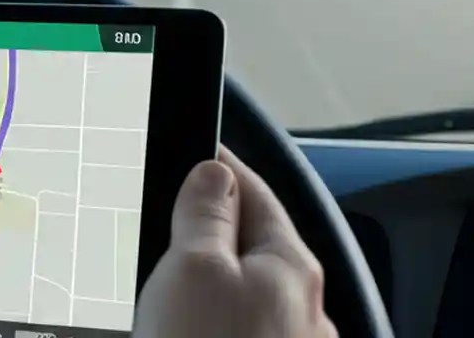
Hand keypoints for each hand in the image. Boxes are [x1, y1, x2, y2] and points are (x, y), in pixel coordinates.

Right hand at [133, 147, 336, 337]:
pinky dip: (214, 315)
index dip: (222, 170)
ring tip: (174, 281)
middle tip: (172, 223)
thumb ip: (206, 217)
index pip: (257, 195)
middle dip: (213, 232)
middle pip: (252, 246)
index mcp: (291, 267)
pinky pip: (240, 323)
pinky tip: (190, 322)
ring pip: (246, 291)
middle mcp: (302, 307)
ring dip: (212, 281)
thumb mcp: (194, 270)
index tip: (198, 153)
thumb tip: (214, 173)